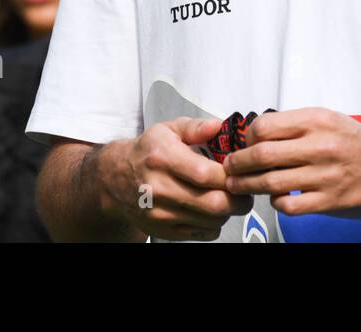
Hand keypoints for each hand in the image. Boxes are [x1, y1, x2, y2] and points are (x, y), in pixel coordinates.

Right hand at [104, 116, 253, 241]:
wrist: (115, 179)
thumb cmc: (148, 150)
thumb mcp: (168, 129)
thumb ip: (196, 127)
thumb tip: (219, 126)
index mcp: (163, 158)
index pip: (206, 174)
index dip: (230, 175)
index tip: (240, 171)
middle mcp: (159, 189)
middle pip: (212, 203)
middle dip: (238, 199)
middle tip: (246, 190)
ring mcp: (160, 214)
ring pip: (210, 221)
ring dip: (229, 212)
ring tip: (231, 198)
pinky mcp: (163, 231)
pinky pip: (201, 234)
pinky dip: (215, 224)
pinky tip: (212, 209)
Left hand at [222, 107, 360, 216]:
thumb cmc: (355, 142)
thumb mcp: (328, 119)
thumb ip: (295, 125)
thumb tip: (256, 133)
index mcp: (316, 121)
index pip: (265, 126)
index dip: (247, 137)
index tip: (243, 144)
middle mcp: (320, 146)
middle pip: (262, 155)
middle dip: (237, 164)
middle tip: (229, 168)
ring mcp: (325, 175)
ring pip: (270, 182)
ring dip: (248, 185)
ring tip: (238, 185)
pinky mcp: (329, 200)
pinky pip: (289, 205)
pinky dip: (274, 203)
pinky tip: (274, 198)